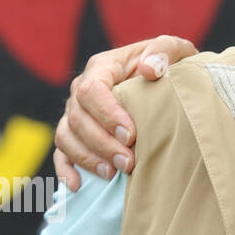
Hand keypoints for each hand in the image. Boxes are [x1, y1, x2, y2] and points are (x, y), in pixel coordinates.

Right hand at [53, 35, 196, 191]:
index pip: (92, 90)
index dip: (107, 115)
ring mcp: (76, 112)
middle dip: (102, 144)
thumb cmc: (169, 63)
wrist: (166, 77)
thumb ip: (164, 50)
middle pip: (77, 118)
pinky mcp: (76, 133)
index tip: (131, 135)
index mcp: (102, 67)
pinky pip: (61, 152)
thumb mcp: (174, 49)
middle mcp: (82, 89)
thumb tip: (149, 69)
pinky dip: (66, 170)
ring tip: (113, 174)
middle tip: (128, 163)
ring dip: (87, 158)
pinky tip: (79, 185)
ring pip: (66, 137)